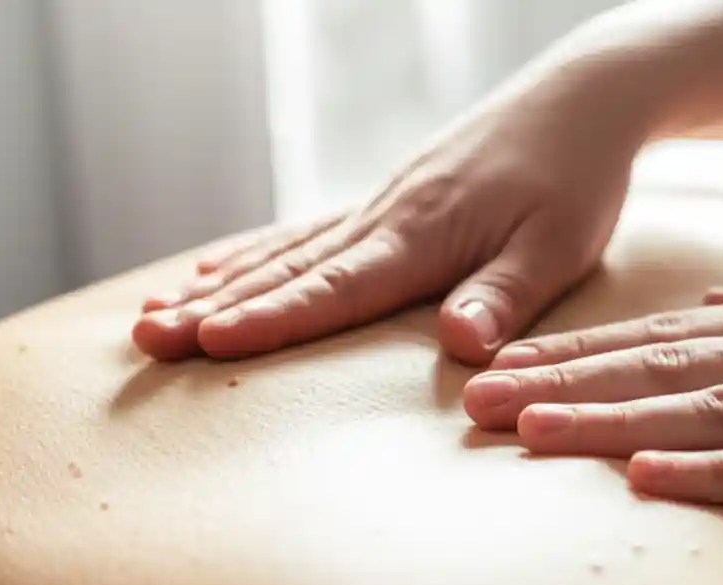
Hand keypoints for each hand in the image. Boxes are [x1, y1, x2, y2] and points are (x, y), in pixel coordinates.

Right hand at [132, 70, 647, 364]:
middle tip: (146, 341)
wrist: (576, 101)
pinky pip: (306, 232)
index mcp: (425, 234)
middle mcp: (386, 216)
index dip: (274, 319)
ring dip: (220, 287)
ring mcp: (379, 204)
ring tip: (155, 314)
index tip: (209, 342)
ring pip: (285, 252)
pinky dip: (255, 254)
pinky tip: (216, 270)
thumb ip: (506, 295)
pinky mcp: (386, 200)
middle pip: (290, 271)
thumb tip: (460, 346)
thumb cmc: (576, 179)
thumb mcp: (559, 245)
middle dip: (216, 310)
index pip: (338, 287)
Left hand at [462, 280, 722, 514]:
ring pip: (703, 412)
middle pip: (656, 373)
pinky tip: (651, 482)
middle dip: (564, 387)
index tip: (497, 373)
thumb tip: (711, 296)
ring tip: (534, 433)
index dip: (570, 358)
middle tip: (479, 404)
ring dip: (614, 422)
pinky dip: (715, 473)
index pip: (652, 343)